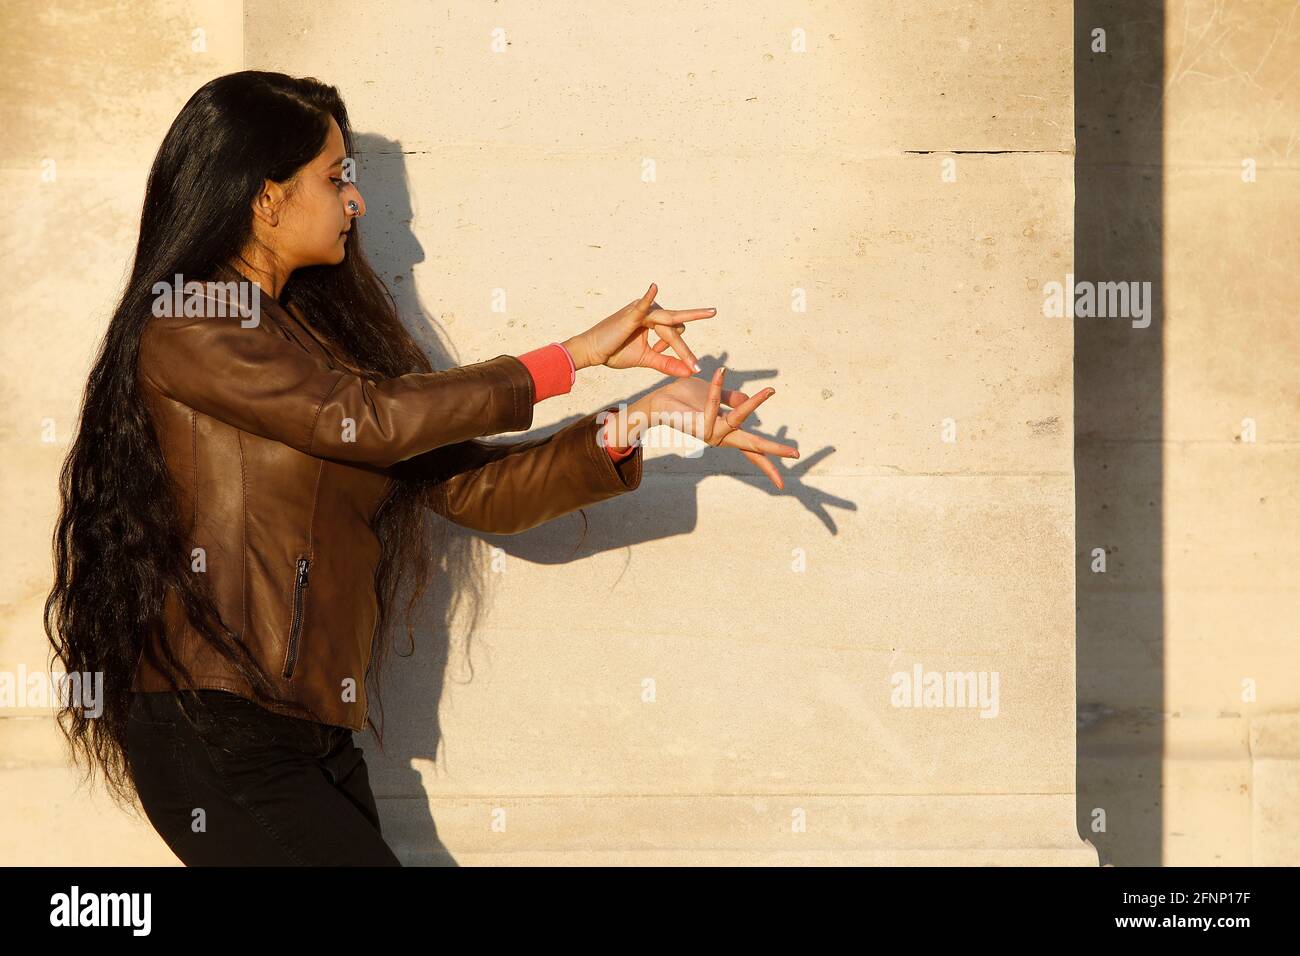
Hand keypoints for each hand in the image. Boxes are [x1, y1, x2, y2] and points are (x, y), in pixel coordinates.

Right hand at [564, 283, 713, 377]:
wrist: (593, 351)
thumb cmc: (616, 351)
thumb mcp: (646, 359)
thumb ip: (667, 363)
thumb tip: (691, 372)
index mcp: (655, 320)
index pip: (675, 333)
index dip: (685, 352)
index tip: (695, 368)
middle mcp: (651, 312)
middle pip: (675, 328)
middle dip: (684, 350)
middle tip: (696, 366)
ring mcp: (641, 311)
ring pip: (668, 324)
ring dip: (678, 345)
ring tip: (690, 361)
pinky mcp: (631, 314)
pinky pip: (642, 305)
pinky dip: (648, 297)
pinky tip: (654, 287)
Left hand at [605, 367, 798, 489]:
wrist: (657, 401)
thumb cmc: (683, 399)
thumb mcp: (714, 395)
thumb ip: (732, 399)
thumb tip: (750, 400)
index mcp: (726, 430)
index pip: (751, 449)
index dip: (768, 462)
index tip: (783, 482)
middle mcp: (719, 436)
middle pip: (751, 446)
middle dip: (774, 449)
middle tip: (797, 453)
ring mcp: (708, 433)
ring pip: (737, 422)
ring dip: (754, 404)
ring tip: (771, 390)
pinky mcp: (696, 425)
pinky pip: (713, 406)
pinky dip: (718, 389)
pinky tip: (721, 372)